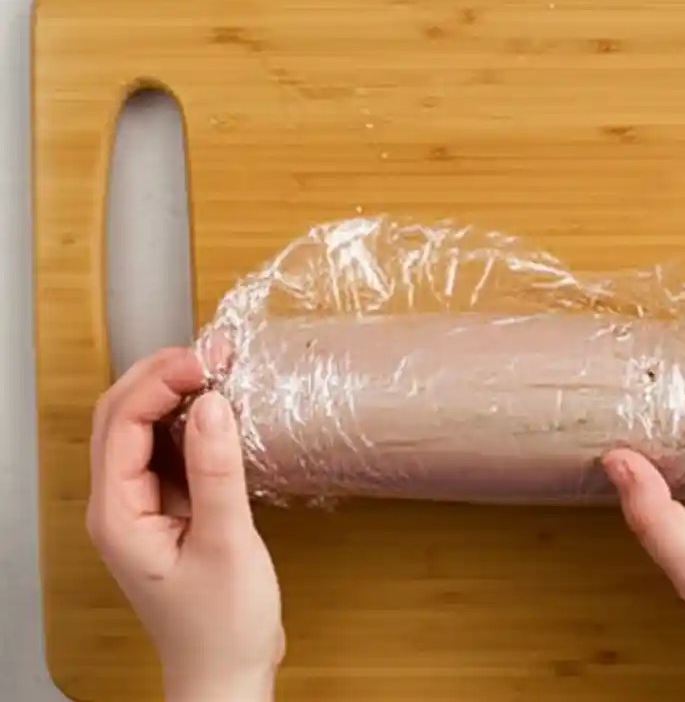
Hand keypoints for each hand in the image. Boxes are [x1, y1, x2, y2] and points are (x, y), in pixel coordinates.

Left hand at [86, 347, 283, 701]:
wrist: (227, 673)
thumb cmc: (223, 626)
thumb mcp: (227, 543)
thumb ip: (217, 470)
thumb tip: (212, 404)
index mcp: (118, 514)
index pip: (121, 422)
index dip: (160, 381)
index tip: (207, 362)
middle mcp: (119, 506)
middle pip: (122, 417)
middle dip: (163, 376)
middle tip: (213, 353)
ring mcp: (142, 508)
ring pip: (145, 430)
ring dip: (177, 396)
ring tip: (221, 369)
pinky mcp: (169, 511)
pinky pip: (171, 452)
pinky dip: (194, 424)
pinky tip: (223, 413)